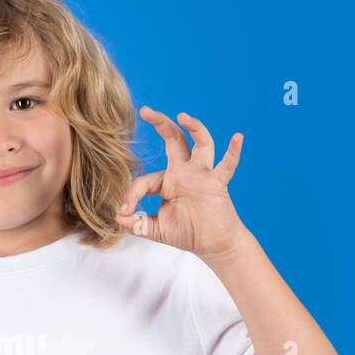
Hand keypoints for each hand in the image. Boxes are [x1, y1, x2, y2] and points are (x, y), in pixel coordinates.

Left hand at [116, 106, 251, 259]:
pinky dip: (233, 152)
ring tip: (183, 116)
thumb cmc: (187, 232)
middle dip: (160, 123)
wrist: (213, 244)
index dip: (131, 195)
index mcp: (168, 182)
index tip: (124, 210)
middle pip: (174, 140)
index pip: (144, 180)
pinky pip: (227, 166)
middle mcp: (184, 173)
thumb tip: (117, 216)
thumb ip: (136, 223)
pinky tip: (238, 137)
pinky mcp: (217, 184)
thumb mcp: (155, 229)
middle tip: (145, 110)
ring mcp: (202, 175)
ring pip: (201, 144)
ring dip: (195, 128)